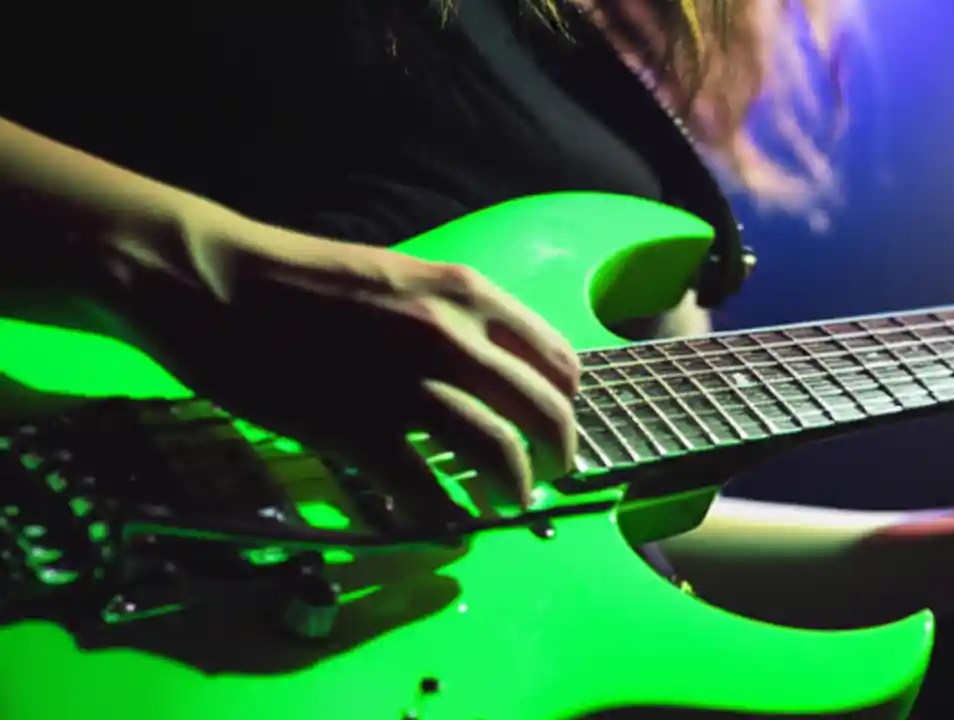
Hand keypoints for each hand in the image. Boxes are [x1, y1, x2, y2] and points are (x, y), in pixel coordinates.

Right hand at [106, 206, 579, 512]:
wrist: (217, 283)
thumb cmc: (304, 281)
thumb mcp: (401, 279)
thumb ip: (455, 319)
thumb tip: (495, 371)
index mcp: (466, 294)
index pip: (556, 359)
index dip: (565, 404)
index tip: (555, 426)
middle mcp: (450, 336)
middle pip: (543, 411)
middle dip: (558, 454)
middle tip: (548, 476)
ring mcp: (406, 385)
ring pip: (498, 453)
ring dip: (513, 490)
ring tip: (507, 506)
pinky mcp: (357, 430)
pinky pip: (423, 492)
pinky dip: (443, 518)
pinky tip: (445, 527)